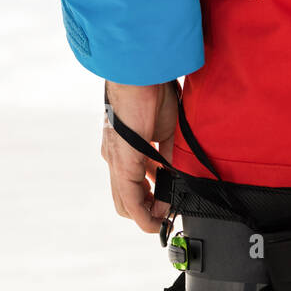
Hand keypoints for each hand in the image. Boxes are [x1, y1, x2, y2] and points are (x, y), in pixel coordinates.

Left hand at [101, 81, 177, 233]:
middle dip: (147, 212)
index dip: (149, 203)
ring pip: (125, 203)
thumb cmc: (154, 92)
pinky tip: (158, 218)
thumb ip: (168, 159)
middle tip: (165, 214)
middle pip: (125, 200)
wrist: (143, 72)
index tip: (167, 208)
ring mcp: (115, 161)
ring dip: (146, 214)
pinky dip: (144, 212)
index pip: (131, 186)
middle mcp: (114, 157)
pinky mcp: (122, 162)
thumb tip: (176, 181)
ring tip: (164, 216)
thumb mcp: (166, 133)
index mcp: (124, 148)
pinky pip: (130, 199)